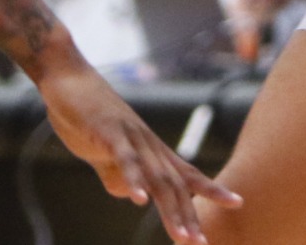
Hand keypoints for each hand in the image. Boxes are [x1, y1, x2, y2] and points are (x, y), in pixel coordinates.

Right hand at [38, 57, 239, 243]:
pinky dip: (134, 180)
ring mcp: (131, 136)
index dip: (211, 188)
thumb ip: (118, 173)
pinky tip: (140, 201)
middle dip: (190, 215)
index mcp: (150, 149)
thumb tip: (130, 195)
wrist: (68, 78)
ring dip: (169, 208)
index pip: (187, 173)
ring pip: (156, 177)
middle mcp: (148, 143)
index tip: (237, 203)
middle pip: (176, 184)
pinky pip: (125, 159)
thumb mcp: (105, 153)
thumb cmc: (87, 115)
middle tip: (202, 244)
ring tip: (182, 236)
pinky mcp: (109, 132)